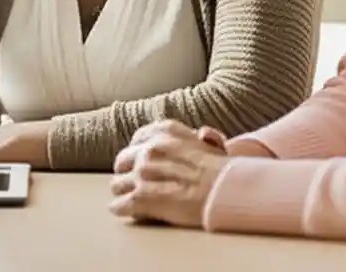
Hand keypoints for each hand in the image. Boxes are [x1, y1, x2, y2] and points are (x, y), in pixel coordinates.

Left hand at [108, 120, 230, 227]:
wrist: (228, 192)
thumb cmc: (225, 173)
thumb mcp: (214, 147)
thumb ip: (201, 138)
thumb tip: (203, 133)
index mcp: (165, 132)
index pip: (139, 138)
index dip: (140, 152)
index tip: (144, 161)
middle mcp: (149, 149)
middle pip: (122, 161)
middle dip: (127, 172)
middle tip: (135, 183)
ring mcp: (142, 173)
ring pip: (117, 184)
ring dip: (124, 192)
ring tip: (132, 200)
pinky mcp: (141, 197)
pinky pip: (119, 205)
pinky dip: (123, 210)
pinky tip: (131, 213)